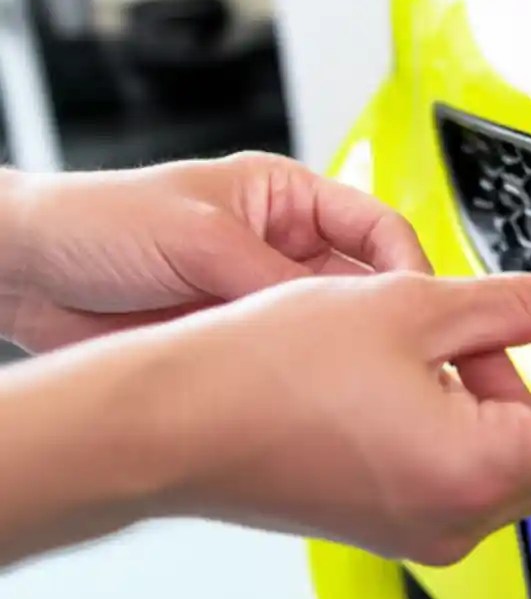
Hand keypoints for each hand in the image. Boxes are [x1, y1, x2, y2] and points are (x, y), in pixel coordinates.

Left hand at [1, 152, 428, 351]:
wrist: (26, 275)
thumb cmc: (97, 222)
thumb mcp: (201, 236)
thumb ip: (274, 275)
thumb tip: (339, 318)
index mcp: (287, 200)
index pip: (379, 228)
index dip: (409, 266)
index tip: (423, 304)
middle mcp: (283, 252)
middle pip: (368, 289)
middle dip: (392, 321)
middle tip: (416, 357)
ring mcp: (264, 302)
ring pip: (337, 334)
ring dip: (353, 356)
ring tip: (372, 383)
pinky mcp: (243, 347)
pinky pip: (296, 366)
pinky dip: (314, 383)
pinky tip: (324, 398)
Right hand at [137, 267, 530, 564]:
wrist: (172, 422)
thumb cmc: (264, 372)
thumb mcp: (414, 307)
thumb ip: (522, 303)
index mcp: (478, 468)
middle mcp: (461, 517)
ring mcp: (429, 530)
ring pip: (523, 466)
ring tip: (494, 339)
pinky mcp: (400, 525)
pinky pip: (476, 478)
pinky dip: (489, 428)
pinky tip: (457, 379)